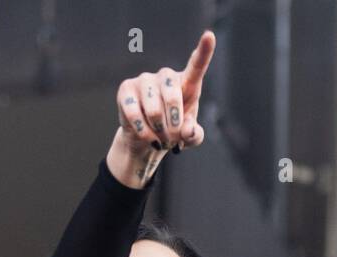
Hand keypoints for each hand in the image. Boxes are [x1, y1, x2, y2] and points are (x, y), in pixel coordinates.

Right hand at [115, 30, 214, 154]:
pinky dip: (142, 131)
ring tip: (159, 138)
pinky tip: (146, 135)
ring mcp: (145, 79)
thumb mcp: (189, 137)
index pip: (197, 66)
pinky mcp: (126, 88)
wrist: (147, 139)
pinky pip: (134, 113)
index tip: (210, 36)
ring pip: (153, 109)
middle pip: (172, 96)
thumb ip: (194, 134)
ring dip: (158, 130)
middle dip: (173, 123)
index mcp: (187, 83)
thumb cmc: (172, 132)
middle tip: (172, 137)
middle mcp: (166, 76)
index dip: (204, 51)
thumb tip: (187, 130)